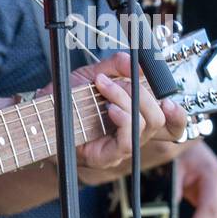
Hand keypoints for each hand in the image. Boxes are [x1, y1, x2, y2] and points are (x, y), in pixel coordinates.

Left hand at [63, 50, 176, 172]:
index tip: (169, 97)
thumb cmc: (68, 100)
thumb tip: (132, 59)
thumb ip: (114, 66)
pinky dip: (123, 120)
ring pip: (144, 126)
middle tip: (118, 81)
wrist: (39, 116)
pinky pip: (127, 142)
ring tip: (104, 88)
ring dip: (126, 100)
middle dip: (142, 94)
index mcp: (135, 117)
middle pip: (159, 120)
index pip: (170, 124)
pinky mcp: (107, 158)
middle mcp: (132, 135)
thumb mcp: (92, 75)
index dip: (178, 114)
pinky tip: (110, 109)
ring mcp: (120, 148)